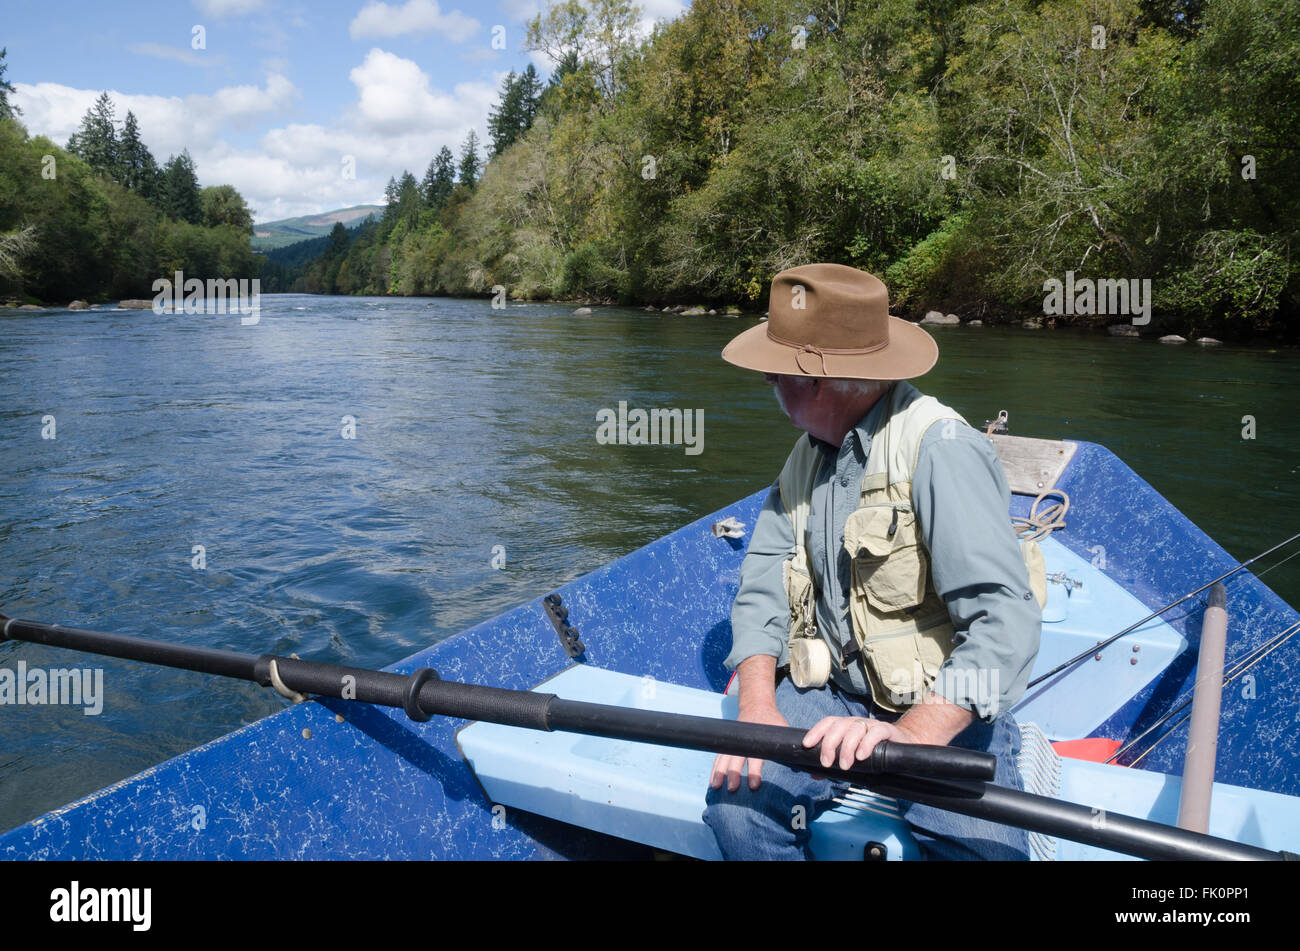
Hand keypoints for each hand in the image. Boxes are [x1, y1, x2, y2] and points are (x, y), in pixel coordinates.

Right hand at [709, 704, 788, 791]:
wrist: (756, 705)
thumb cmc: (772, 721)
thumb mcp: (782, 729)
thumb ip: (788, 745)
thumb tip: (800, 763)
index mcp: (758, 737)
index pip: (756, 756)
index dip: (754, 771)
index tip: (754, 785)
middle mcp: (743, 740)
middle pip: (736, 757)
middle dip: (733, 773)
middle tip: (732, 788)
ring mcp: (734, 740)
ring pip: (724, 756)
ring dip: (719, 771)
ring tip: (716, 786)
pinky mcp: (729, 743)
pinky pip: (720, 756)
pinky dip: (716, 767)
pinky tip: (713, 780)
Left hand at [802, 716, 919, 770]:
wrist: (903, 746)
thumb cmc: (874, 753)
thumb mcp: (852, 759)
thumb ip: (834, 766)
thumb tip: (814, 774)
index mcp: (846, 727)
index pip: (828, 722)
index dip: (816, 731)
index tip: (807, 745)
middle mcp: (857, 723)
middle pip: (839, 725)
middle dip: (830, 743)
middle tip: (827, 762)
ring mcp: (872, 725)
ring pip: (856, 729)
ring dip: (847, 747)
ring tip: (844, 765)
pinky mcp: (887, 730)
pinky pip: (876, 732)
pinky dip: (867, 744)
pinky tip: (862, 756)